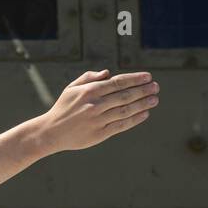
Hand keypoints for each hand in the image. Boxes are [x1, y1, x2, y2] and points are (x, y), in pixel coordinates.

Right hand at [35, 69, 158, 153]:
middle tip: (156, 87)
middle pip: (125, 95)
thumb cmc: (63, 108)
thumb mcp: (71, 88)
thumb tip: (109, 73)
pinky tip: (145, 113)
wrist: (51, 132)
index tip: (148, 77)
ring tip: (154, 99)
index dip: (135, 79)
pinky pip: (121, 125)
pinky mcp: (100, 134)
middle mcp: (95, 104)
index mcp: (89, 91)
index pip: (118, 82)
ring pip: (126, 110)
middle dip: (143, 90)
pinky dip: (135, 119)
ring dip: (143, 104)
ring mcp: (98, 120)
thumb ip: (89, 78)